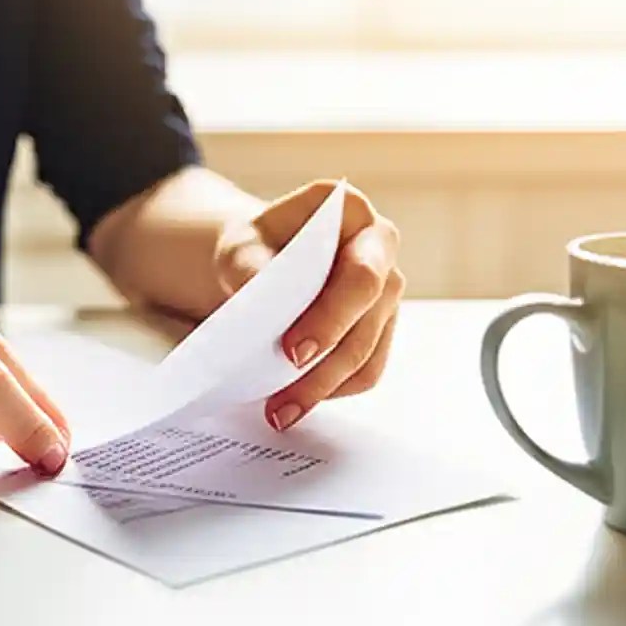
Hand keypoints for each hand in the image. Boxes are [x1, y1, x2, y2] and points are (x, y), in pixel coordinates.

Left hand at [214, 180, 403, 430]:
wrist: (262, 260)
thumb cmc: (255, 247)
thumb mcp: (239, 245)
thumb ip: (247, 264)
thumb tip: (258, 294)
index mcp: (353, 214)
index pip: (360, 273)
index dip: (331, 316)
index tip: (290, 351)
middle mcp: (381, 249)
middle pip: (369, 316)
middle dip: (325, 362)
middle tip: (283, 397)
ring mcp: (386, 291)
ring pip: (368, 352)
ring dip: (324, 388)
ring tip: (280, 411)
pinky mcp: (380, 326)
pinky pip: (366, 370)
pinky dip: (331, 390)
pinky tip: (296, 401)